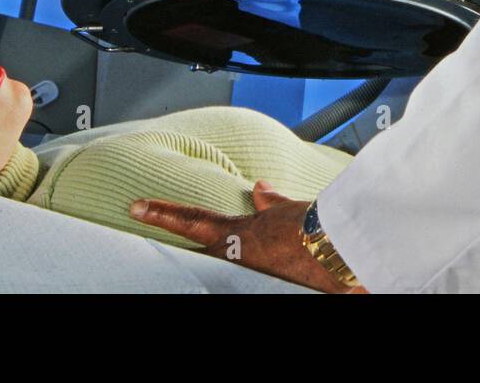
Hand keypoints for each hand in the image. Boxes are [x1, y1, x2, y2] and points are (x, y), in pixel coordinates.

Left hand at [130, 181, 366, 293]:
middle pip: (204, 256)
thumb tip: (260, 189)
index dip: (162, 213)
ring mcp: (250, 281)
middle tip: (185, 241)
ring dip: (237, 264)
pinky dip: (259, 274)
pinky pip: (252, 283)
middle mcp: (238, 261)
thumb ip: (271, 202)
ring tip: (260, 252)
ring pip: (227, 272)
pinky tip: (276, 268)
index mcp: (238, 235)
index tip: (136, 207)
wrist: (343, 255)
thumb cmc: (317, 227)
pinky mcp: (268, 291)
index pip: (191, 221)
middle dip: (195, 248)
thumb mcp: (289, 210)